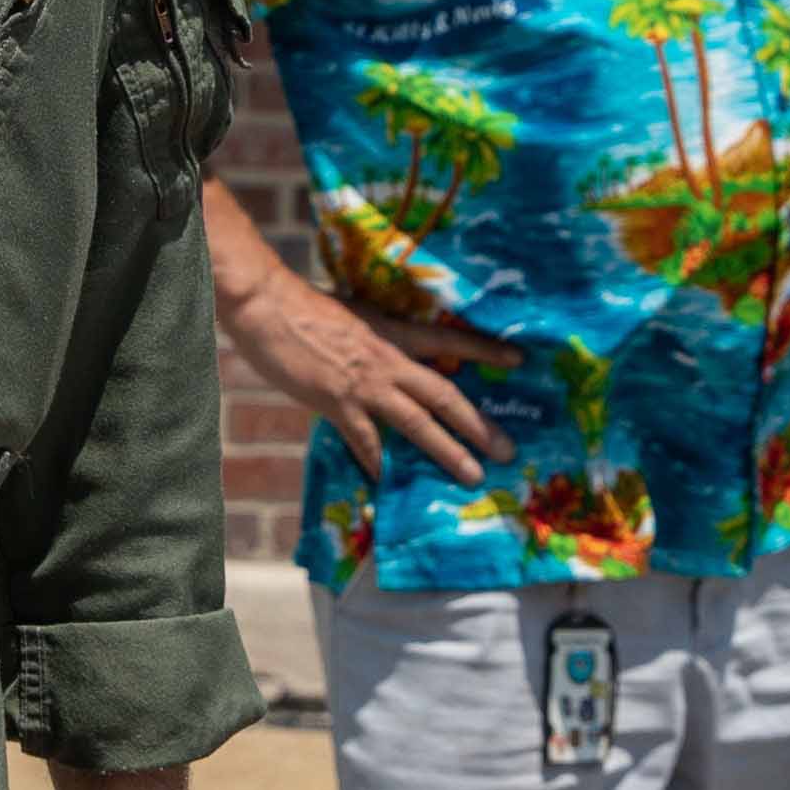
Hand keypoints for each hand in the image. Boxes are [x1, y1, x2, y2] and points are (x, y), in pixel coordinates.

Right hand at [214, 258, 512, 483]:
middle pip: (445, 396)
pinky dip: (377, 462)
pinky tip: (386, 481)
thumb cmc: (307, 309)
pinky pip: (365, 441)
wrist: (270, 308)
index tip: (518, 360)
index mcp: (395, 334)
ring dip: (448, 452)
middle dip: (479, 425)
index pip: (450, 341)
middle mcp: (390, 361)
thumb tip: (391, 361)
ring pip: (418, 424)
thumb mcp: (356, 318)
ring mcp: (366, 385)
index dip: (486, 351)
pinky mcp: (338, 404)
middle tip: (507, 450)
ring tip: (472, 475)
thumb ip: (377, 342)